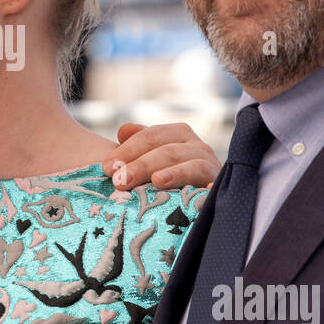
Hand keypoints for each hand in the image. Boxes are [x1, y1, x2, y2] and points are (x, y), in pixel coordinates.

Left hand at [101, 122, 220, 189]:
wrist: (204, 192)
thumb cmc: (170, 173)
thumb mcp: (152, 156)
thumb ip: (138, 143)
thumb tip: (124, 130)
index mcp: (178, 133)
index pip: (150, 136)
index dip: (127, 150)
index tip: (106, 168)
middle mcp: (197, 146)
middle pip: (167, 151)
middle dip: (141, 165)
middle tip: (119, 181)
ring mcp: (210, 166)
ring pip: (190, 165)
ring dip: (172, 173)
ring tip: (155, 182)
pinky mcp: (218, 187)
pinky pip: (212, 186)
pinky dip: (207, 189)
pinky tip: (199, 193)